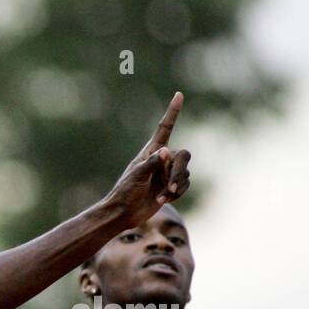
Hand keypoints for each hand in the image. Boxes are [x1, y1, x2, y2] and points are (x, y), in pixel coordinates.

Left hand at [105, 92, 191, 227]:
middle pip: (183, 155)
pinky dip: (176, 193)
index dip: (172, 112)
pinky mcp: (171, 186)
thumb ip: (151, 163)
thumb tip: (166, 151)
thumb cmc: (124, 192)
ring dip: (176, 185)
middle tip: (170, 186)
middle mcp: (162, 159)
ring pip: (185, 172)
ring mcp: (167, 173)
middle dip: (178, 171)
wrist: (123, 214)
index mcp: (151, 152)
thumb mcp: (136, 176)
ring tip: (162, 196)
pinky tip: (162, 200)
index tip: (179, 94)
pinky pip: (185, 184)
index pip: (165, 128)